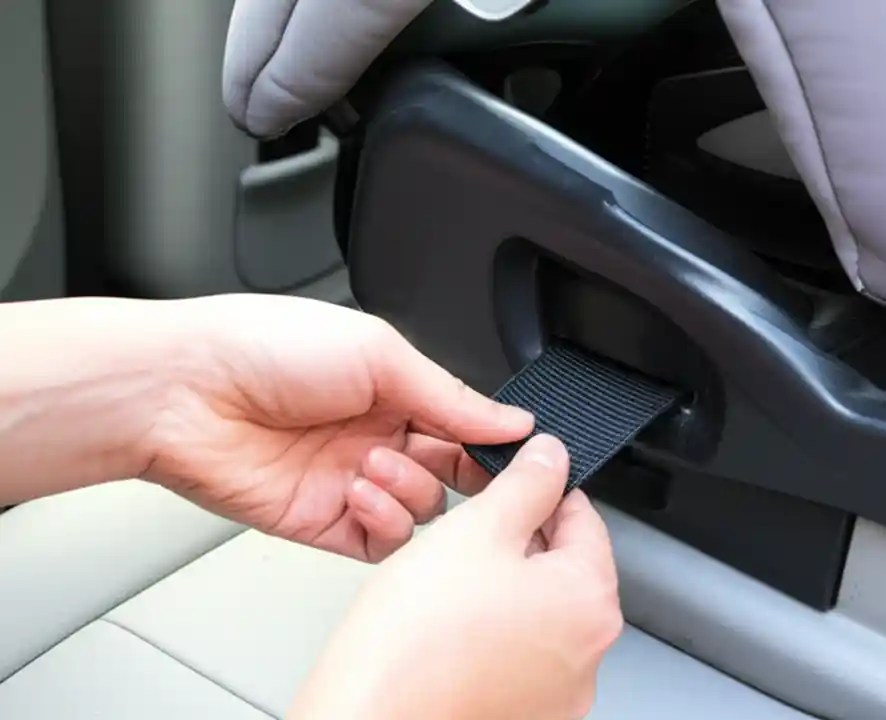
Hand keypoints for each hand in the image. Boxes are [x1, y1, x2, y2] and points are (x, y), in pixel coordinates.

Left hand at [142, 294, 533, 561]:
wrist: (180, 391)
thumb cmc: (263, 347)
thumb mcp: (379, 351)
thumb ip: (452, 396)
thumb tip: (512, 420)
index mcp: (394, 388)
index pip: (465, 424)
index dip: (492, 440)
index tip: (519, 449)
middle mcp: (377, 435)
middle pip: (452, 472)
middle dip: (466, 472)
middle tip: (470, 467)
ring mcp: (352, 481)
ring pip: (423, 510)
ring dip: (411, 489)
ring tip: (374, 461)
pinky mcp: (324, 522)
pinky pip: (381, 542)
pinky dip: (385, 523)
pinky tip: (360, 491)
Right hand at [290, 435, 623, 719]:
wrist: (367, 718)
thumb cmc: (414, 640)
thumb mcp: (475, 529)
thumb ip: (526, 483)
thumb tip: (551, 457)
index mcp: (591, 602)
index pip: (584, 517)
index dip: (542, 487)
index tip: (513, 479)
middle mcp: (588, 655)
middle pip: (562, 568)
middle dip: (516, 540)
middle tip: (465, 533)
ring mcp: (557, 694)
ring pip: (536, 613)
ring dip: (500, 587)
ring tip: (447, 583)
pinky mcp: (522, 715)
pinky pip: (515, 656)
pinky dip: (489, 634)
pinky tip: (446, 627)